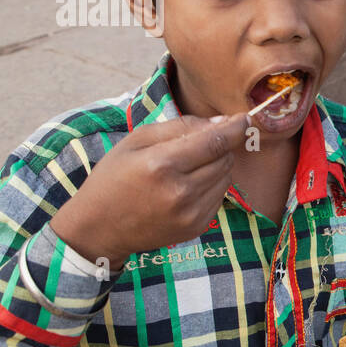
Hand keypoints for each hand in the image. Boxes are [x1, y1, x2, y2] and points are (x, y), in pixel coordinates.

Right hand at [50, 113, 250, 266]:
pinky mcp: (196, 227)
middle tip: (197, 145)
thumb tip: (222, 122)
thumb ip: (180, 126)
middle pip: (224, 158)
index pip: (215, 142)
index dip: (236, 128)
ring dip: (216, 166)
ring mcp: (191, 214)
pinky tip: (185, 187)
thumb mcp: (136, 141)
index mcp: (161, 165)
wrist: (99, 227)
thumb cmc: (114, 177)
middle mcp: (180, 192)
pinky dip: (211, 186)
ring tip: (186, 167)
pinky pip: (219, 197)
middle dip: (219, 146)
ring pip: (226, 177)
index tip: (246, 119)